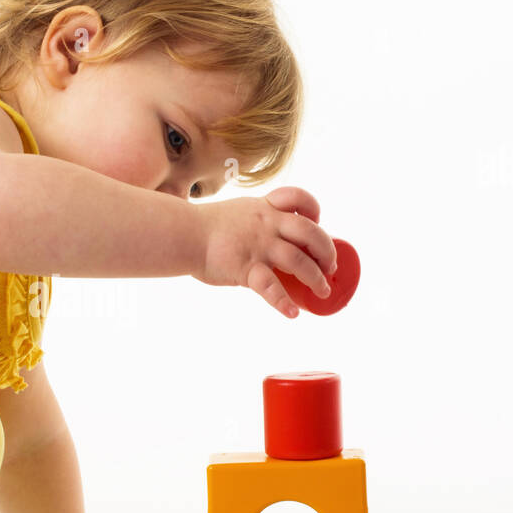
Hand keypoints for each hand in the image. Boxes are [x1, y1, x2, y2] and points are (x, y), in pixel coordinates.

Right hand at [192, 186, 337, 317]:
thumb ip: (253, 223)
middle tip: (330, 266)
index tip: (317, 224)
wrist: (182, 234)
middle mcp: (267, 224)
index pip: (300, 199)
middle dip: (327, 251)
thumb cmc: (203, 227)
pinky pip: (271, 288)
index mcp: (265, 208)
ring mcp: (259, 246)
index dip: (315, 212)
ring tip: (323, 291)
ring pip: (299, 261)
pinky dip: (284, 303)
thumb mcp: (236, 213)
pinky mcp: (247, 268)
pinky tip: (292, 313)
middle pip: (311, 233)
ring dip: (316, 279)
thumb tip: (264, 241)